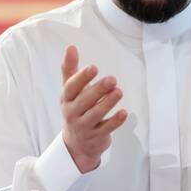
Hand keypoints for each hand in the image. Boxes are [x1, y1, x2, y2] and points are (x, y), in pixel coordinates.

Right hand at [60, 45, 125, 173]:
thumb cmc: (75, 109)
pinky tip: (124, 113)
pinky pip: (106, 129)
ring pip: (95, 114)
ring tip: (118, 92)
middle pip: (84, 100)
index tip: (93, 68)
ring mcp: (84, 126)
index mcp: (66, 99)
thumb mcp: (70, 91)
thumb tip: (70, 47)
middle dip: (98, 89)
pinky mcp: (96, 136)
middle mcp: (72, 113)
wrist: (76, 143)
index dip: (81, 77)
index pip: (71, 87)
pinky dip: (115, 121)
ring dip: (108, 103)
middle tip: (112, 79)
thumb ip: (70, 69)